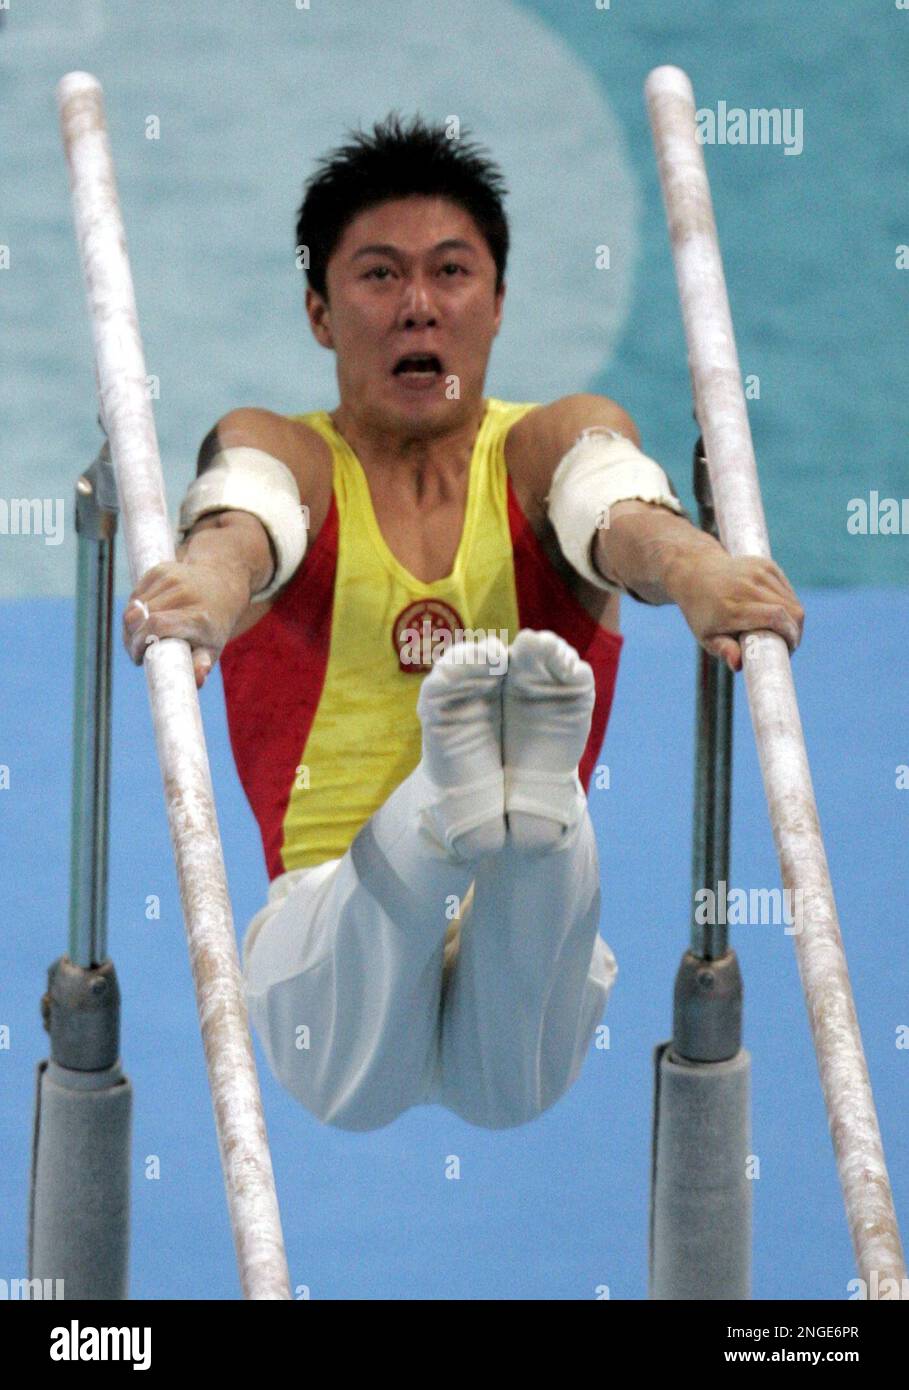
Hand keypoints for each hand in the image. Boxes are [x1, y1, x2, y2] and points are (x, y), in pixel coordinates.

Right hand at [122, 559, 250, 688]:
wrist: (221, 584)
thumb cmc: (214, 625)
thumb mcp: (213, 648)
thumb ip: (202, 665)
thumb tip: (198, 678)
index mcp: (199, 617)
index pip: (157, 625)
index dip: (139, 642)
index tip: (138, 658)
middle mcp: (185, 593)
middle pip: (140, 618)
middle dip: (131, 639)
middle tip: (136, 652)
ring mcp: (172, 578)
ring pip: (133, 607)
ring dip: (130, 627)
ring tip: (141, 638)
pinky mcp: (160, 570)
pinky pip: (135, 595)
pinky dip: (134, 611)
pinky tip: (145, 619)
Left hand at [665, 550, 803, 671]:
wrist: (696, 574)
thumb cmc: (702, 613)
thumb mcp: (706, 636)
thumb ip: (723, 650)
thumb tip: (738, 664)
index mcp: (731, 607)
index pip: (775, 617)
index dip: (790, 634)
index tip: (789, 649)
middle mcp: (746, 586)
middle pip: (790, 609)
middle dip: (795, 631)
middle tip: (786, 644)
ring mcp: (757, 572)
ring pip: (792, 600)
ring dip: (793, 619)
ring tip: (781, 631)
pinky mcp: (766, 565)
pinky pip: (788, 590)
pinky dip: (788, 605)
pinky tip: (777, 613)